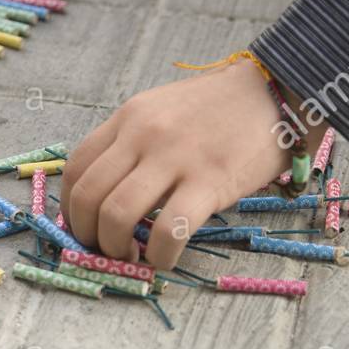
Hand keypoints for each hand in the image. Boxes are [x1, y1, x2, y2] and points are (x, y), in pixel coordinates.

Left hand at [62, 62, 309, 269]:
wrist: (276, 88)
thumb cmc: (219, 107)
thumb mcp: (162, 110)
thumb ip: (134, 143)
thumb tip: (110, 193)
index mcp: (128, 118)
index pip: (75, 168)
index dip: (71, 208)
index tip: (85, 229)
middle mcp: (142, 135)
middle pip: (88, 196)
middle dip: (87, 236)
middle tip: (105, 252)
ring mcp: (175, 157)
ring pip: (118, 215)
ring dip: (116, 250)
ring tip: (133, 258)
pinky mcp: (210, 181)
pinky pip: (169, 230)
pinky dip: (159, 256)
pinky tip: (165, 259)